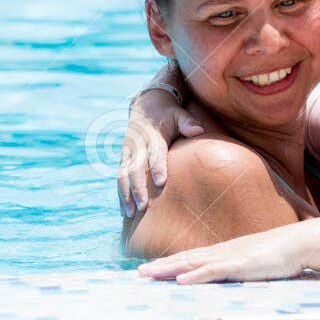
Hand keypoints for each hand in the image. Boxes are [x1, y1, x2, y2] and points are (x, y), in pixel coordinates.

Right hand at [118, 89, 204, 216]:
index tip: (160, 182)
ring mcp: (128, 153)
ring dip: (125, 195)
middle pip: (135, 168)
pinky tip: (124, 211)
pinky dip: (121, 194)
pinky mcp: (123, 159)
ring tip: (130, 214)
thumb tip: (199, 129)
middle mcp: (137, 145)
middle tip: (144, 207)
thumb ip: (187, 122)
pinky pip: (120, 178)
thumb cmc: (169, 113)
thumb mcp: (178, 113)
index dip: (157, 167)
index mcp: (153, 136)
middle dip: (138, 188)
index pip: (155, 153)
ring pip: (123, 175)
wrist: (146, 104)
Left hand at [138, 228, 305, 283]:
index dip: (169, 264)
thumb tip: (227, 278)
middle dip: (161, 267)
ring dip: (169, 270)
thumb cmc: (276, 255)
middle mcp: (220, 253)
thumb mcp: (251, 264)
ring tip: (149, 274)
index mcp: (222, 253)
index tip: (151, 269)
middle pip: (184, 260)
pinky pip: (212, 272)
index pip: (190, 259)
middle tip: (139, 273)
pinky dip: (195, 276)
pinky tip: (181, 280)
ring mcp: (228, 258)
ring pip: (192, 264)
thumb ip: (238, 271)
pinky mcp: (238, 266)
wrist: (294, 243)